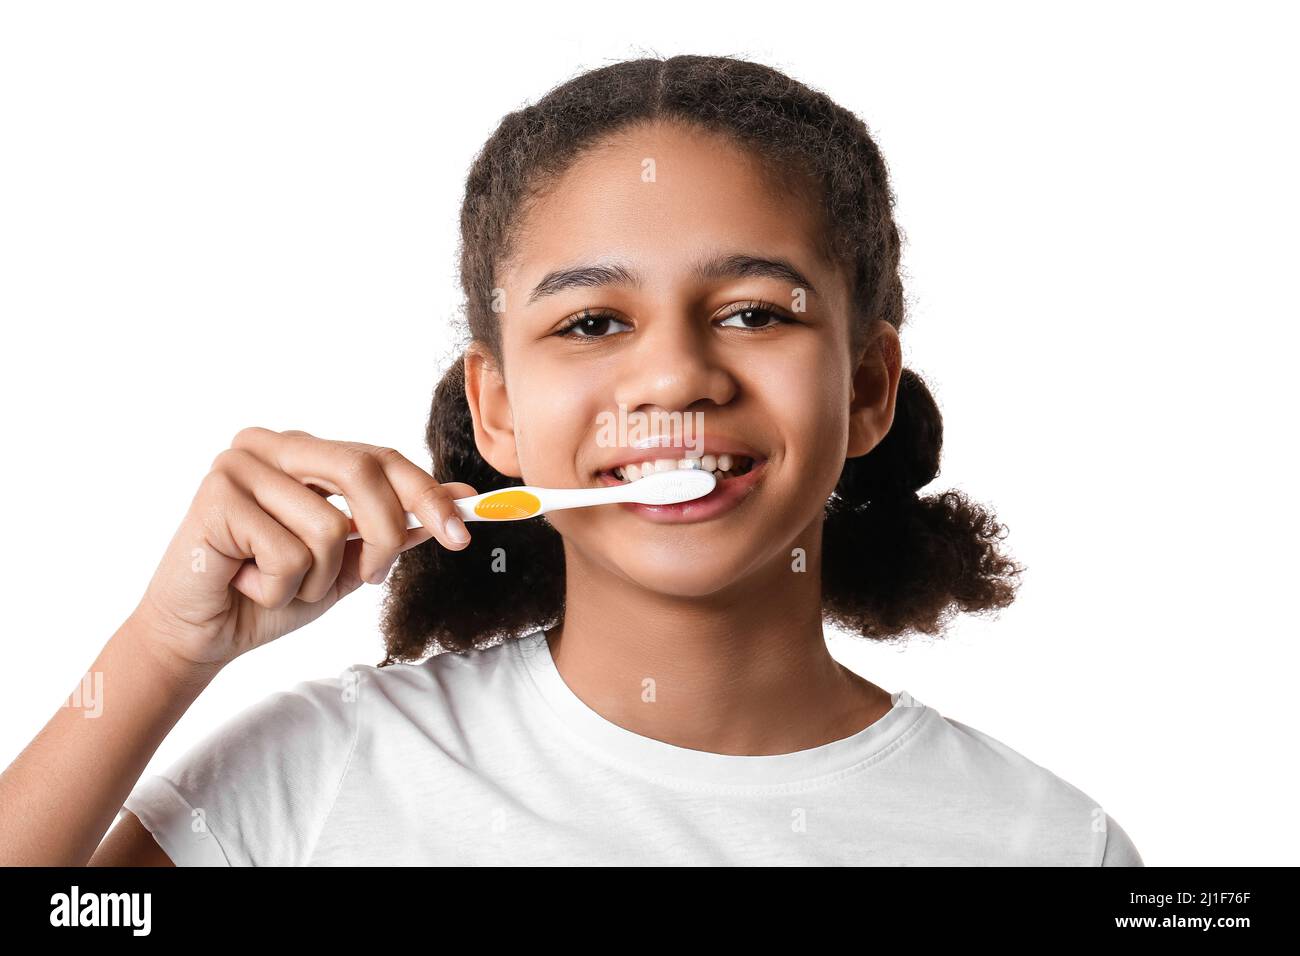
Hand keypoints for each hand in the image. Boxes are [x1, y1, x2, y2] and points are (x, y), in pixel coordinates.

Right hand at [131, 427, 475, 670]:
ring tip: (276, 581)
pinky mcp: (215, 497)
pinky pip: (289, 553)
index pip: (380, 457)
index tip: (461, 535)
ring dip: (315, 577)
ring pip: (329, 527)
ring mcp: (239, 465)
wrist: (201, 636)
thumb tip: (462, 499)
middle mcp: (270, 445)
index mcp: (302, 450)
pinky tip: (246, 582)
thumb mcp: (348, 562)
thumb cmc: (271, 593)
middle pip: (362, 472)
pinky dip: (279, 587)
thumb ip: (398, 528)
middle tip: (371, 577)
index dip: (428, 495)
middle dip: (386, 533)